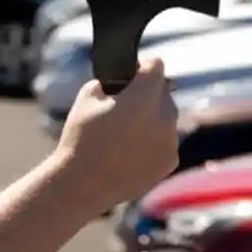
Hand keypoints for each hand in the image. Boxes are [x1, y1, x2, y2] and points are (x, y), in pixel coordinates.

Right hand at [53, 58, 177, 213]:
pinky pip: (166, 143)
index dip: (144, 68)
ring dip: (153, 121)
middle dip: (148, 95)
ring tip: (125, 135)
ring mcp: (171, 140)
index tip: (135, 74)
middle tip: (126, 109)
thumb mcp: (88, 96)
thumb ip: (113, 80)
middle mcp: (165, 115)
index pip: (157, 66)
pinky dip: (154, 144)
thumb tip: (128, 76)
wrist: (82, 185)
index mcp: (145, 96)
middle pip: (163, 93)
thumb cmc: (81, 138)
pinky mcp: (171, 161)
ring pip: (166, 119)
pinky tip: (131, 153)